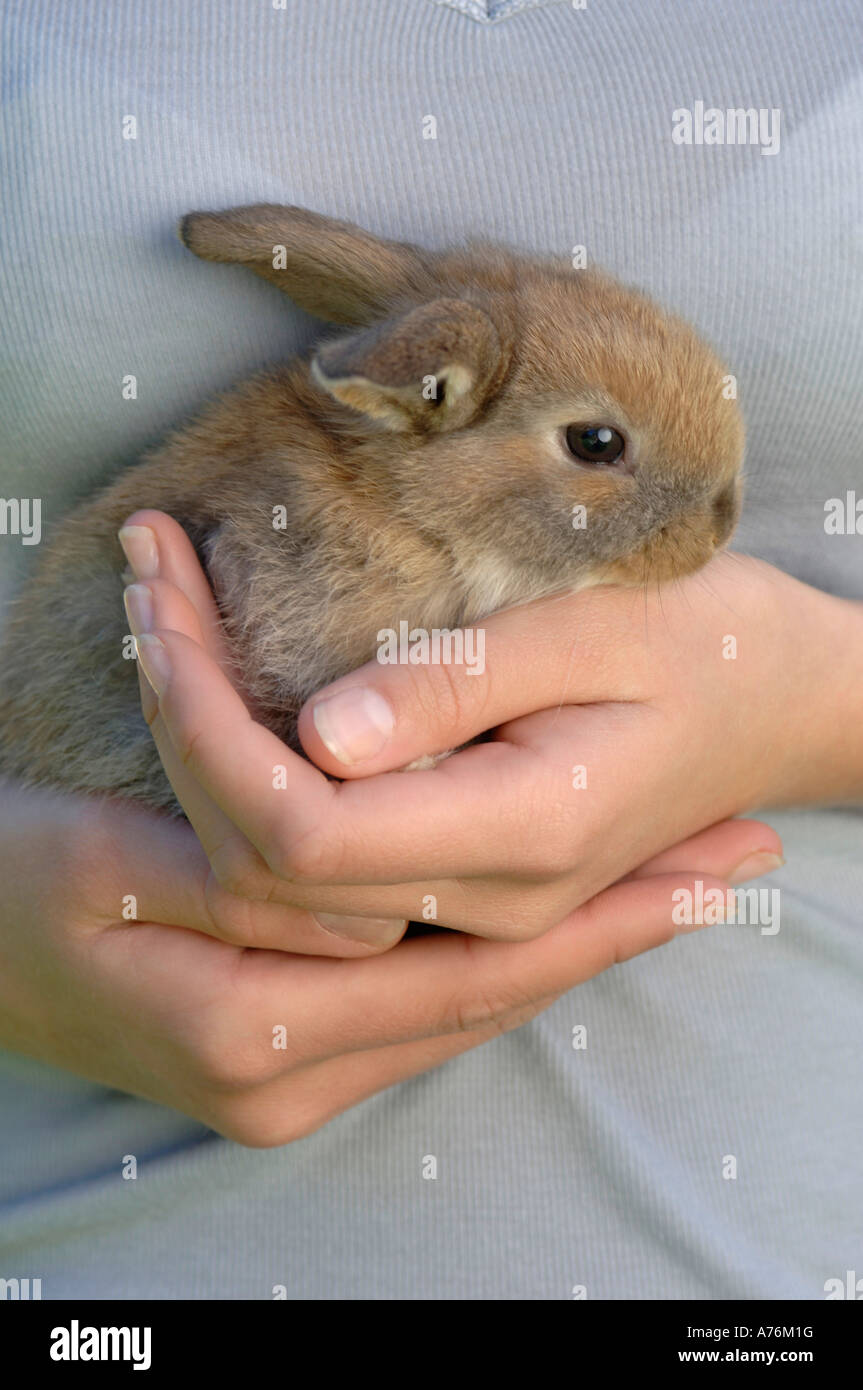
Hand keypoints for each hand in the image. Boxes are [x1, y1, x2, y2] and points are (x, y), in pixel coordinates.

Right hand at [0, 779, 775, 1145]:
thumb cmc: (13, 886)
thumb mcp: (110, 856)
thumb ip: (248, 872)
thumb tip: (367, 876)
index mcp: (252, 1027)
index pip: (470, 974)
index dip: (596, 919)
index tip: (706, 870)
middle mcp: (286, 1082)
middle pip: (492, 1002)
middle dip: (619, 936)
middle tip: (734, 877)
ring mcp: (286, 1089)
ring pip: (464, 1011)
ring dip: (573, 950)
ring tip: (681, 896)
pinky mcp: (278, 1073)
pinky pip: (414, 1017)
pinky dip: (492, 968)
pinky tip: (559, 931)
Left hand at [117, 511, 792, 942]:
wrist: (785, 701)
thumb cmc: (710, 640)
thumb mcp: (598, 627)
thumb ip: (462, 686)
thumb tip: (316, 735)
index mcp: (528, 832)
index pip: (309, 832)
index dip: (211, 734)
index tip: (171, 601)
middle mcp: (493, 898)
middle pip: (269, 868)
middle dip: (177, 729)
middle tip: (146, 582)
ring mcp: (477, 905)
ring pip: (279, 881)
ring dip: (198, 754)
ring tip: (163, 617)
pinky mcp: (463, 881)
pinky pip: (319, 866)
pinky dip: (246, 780)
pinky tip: (217, 688)